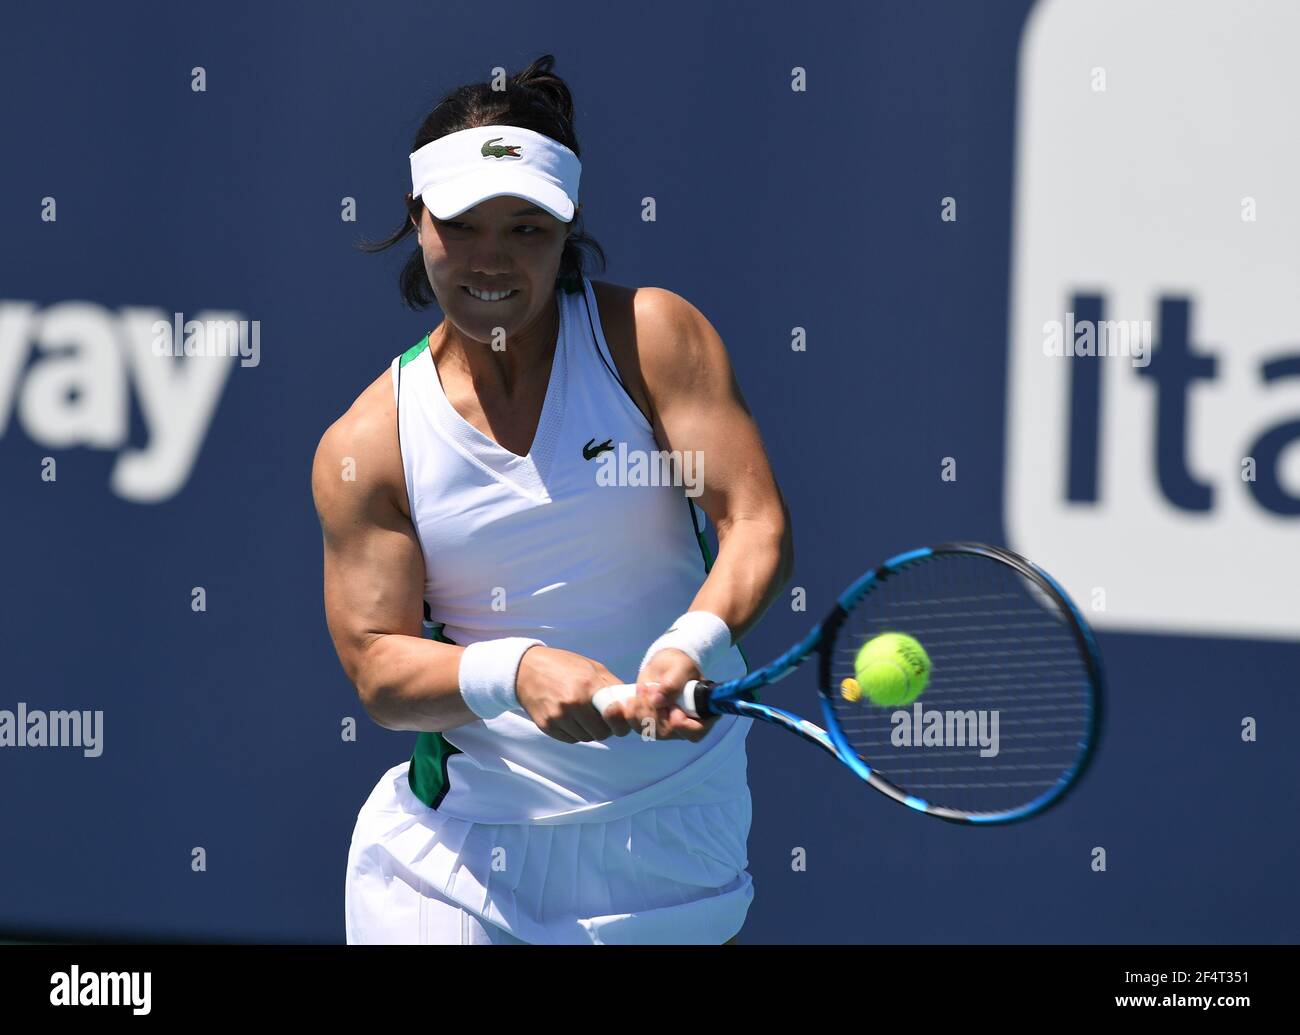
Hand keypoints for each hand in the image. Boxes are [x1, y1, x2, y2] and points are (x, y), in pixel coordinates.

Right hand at [515, 645, 655, 743]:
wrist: (526, 669)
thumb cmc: (564, 665)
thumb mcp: (591, 668)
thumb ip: (612, 685)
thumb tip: (631, 701)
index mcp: (588, 686)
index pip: (614, 717)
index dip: (621, 723)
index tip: (621, 722)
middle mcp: (573, 703)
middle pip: (601, 733)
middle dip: (606, 729)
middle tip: (603, 720)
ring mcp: (558, 716)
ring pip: (586, 738)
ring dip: (590, 731)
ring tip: (586, 717)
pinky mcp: (546, 726)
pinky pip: (570, 739)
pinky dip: (575, 733)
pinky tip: (572, 719)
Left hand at [634, 648, 722, 742]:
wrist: (663, 666)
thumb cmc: (678, 665)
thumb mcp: (681, 667)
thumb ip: (673, 683)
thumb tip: (658, 701)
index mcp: (701, 714)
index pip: (695, 733)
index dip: (681, 724)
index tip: (672, 707)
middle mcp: (684, 726)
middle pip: (667, 732)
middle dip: (654, 709)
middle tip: (653, 687)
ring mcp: (666, 728)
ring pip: (650, 730)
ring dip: (642, 707)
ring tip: (644, 687)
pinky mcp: (650, 725)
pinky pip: (637, 726)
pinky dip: (632, 710)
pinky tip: (636, 694)